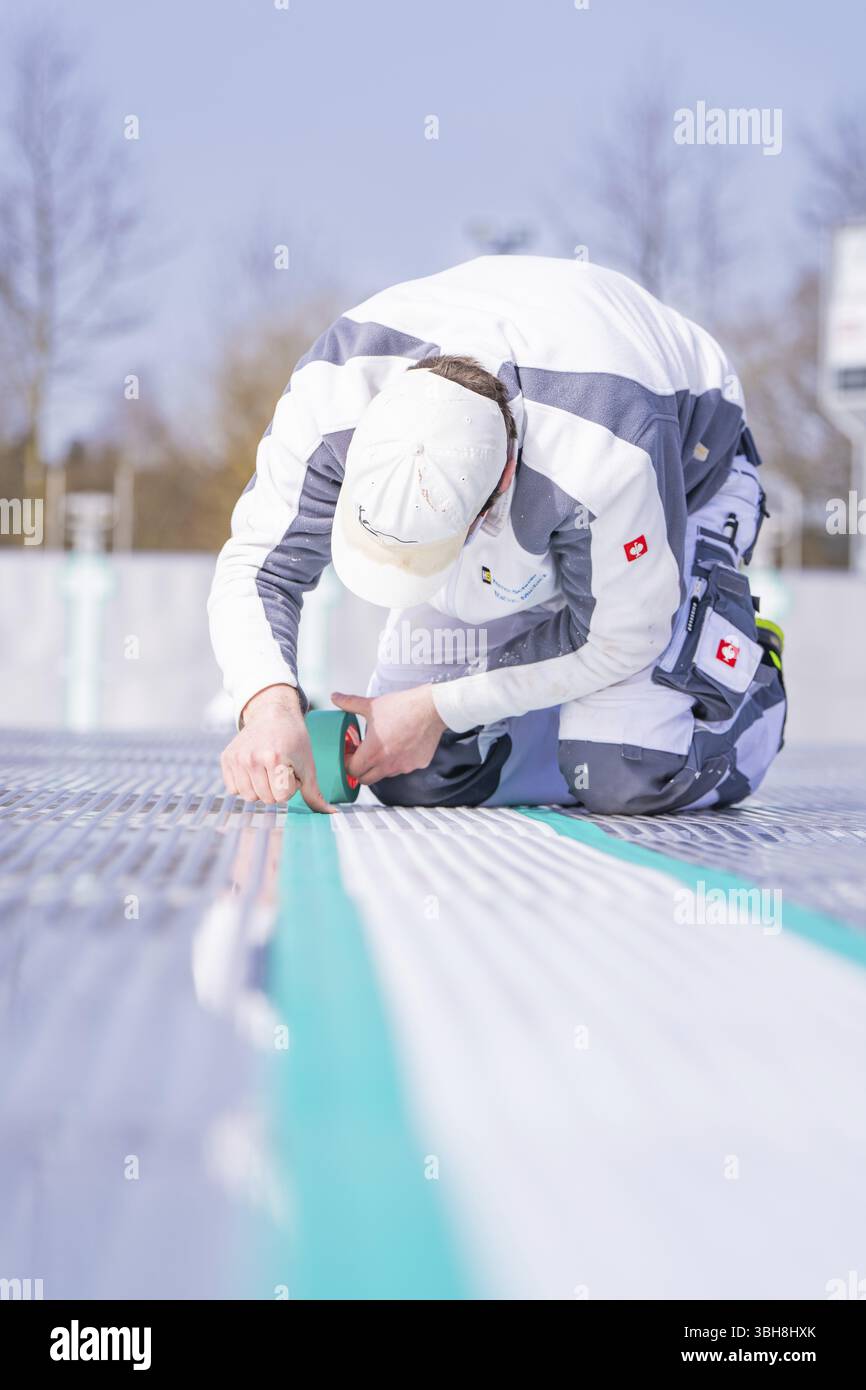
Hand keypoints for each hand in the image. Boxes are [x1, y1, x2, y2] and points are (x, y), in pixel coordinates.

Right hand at [220, 684, 333, 812]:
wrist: (273, 713)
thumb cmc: (294, 739)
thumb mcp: (308, 764)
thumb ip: (315, 793)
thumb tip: (332, 813)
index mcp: (275, 758)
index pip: (282, 797)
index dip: (290, 786)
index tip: (291, 770)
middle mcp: (252, 758)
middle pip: (266, 799)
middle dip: (276, 789)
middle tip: (280, 769)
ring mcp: (237, 758)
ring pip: (249, 796)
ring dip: (260, 789)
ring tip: (267, 770)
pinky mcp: (226, 758)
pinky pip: (233, 789)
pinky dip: (244, 784)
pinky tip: (254, 770)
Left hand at [332, 685, 445, 785]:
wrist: (432, 708)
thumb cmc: (403, 707)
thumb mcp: (371, 705)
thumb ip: (350, 703)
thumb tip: (335, 697)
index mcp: (373, 752)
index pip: (352, 771)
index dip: (348, 763)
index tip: (349, 755)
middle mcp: (387, 764)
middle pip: (366, 780)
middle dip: (360, 770)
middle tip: (361, 756)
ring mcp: (404, 767)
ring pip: (385, 774)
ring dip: (379, 766)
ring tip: (381, 748)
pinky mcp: (418, 765)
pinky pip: (403, 768)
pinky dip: (398, 761)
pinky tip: (400, 745)